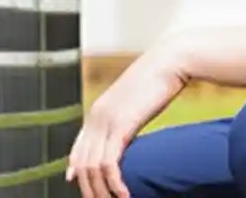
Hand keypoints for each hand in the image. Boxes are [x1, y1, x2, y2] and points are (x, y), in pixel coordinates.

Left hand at [66, 39, 191, 197]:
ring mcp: (106, 120)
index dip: (75, 168)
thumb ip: (126, 117)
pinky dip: (115, 184)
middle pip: (82, 162)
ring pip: (92, 167)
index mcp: (98, 111)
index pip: (77, 147)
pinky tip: (124, 194)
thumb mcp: (136, 102)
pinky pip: (109, 163)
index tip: (77, 183)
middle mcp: (96, 116)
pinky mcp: (121, 125)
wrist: (170, 61)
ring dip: (101, 191)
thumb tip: (128, 128)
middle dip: (89, 188)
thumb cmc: (159, 80)